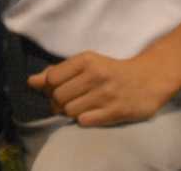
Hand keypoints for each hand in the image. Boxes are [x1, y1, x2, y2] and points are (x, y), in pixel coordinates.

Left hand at [28, 48, 178, 126]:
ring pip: (70, 111)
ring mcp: (106, 94)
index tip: (58, 89)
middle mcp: (95, 75)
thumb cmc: (111, 71)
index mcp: (86, 60)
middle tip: (68, 102)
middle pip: (59, 97)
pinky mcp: (117, 111)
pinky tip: (91, 114)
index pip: (52, 79)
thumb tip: (32, 82)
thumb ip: (58, 72)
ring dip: (71, 113)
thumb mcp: (85, 64)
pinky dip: (83, 120)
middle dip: (58, 103)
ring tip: (80, 108)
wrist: (149, 78)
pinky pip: (85, 121)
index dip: (50, 88)